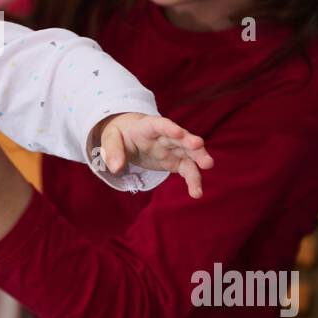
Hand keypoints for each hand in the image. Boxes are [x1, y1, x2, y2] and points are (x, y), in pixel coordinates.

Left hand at [95, 112, 213, 197]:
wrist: (129, 135)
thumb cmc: (120, 134)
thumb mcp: (110, 139)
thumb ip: (112, 151)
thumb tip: (115, 168)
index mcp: (147, 127)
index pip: (159, 125)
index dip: (168, 127)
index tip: (178, 132)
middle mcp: (164, 136)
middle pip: (179, 137)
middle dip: (189, 141)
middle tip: (199, 146)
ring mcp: (172, 149)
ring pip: (189, 153)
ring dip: (198, 159)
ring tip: (208, 166)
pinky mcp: (175, 162)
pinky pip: (187, 170)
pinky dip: (193, 180)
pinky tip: (196, 193)